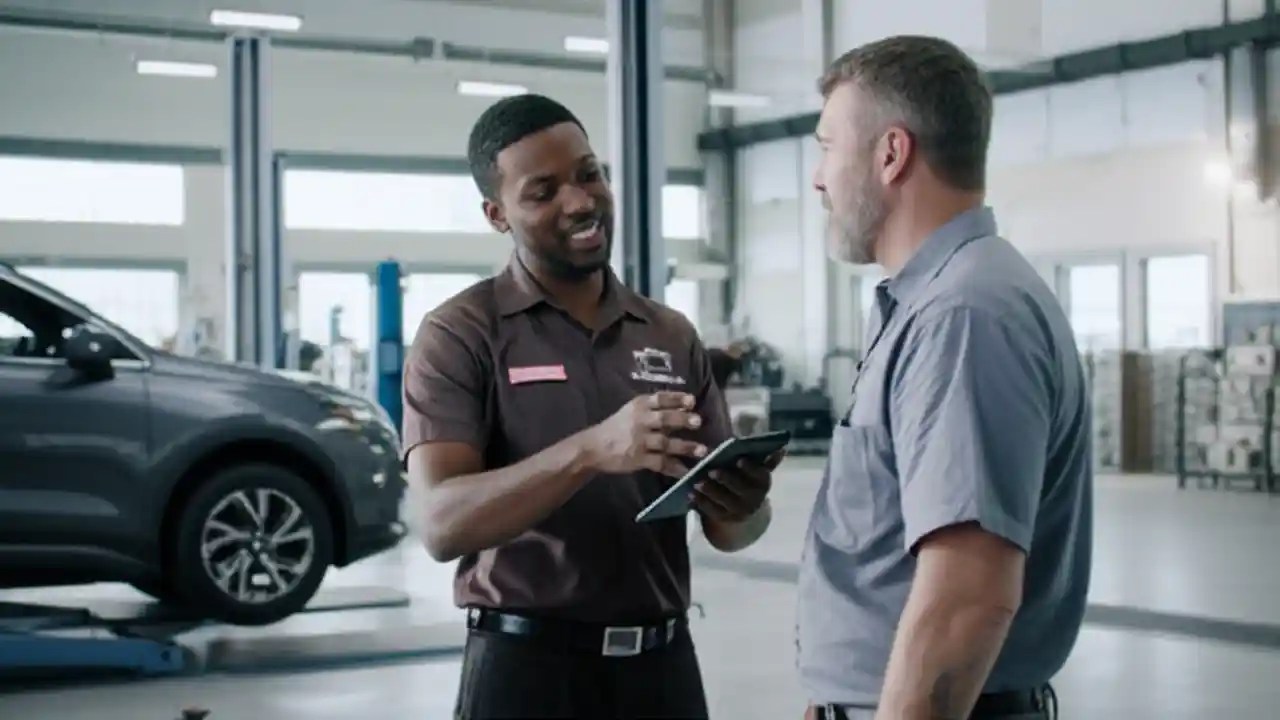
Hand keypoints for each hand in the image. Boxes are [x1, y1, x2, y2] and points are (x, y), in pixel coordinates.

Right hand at [582, 391, 708, 476]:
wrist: (593, 447)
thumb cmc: (617, 427)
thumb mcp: (632, 412)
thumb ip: (656, 410)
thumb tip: (684, 408)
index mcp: (638, 406)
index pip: (660, 399)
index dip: (676, 399)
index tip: (692, 401)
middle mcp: (639, 421)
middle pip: (663, 419)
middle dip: (682, 419)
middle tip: (698, 421)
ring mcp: (638, 441)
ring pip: (665, 442)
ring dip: (685, 446)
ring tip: (702, 451)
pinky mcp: (638, 459)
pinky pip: (659, 463)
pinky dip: (674, 467)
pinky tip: (686, 472)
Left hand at [692, 448, 784, 522]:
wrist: (745, 507)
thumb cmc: (748, 478)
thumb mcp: (757, 469)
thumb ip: (766, 459)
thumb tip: (782, 448)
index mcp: (763, 483)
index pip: (760, 475)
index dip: (750, 468)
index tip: (739, 460)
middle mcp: (755, 499)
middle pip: (740, 489)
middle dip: (726, 479)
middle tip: (711, 470)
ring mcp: (740, 511)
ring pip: (724, 501)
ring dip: (710, 491)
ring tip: (697, 481)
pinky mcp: (725, 519)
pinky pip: (712, 511)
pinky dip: (701, 502)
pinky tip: (691, 493)